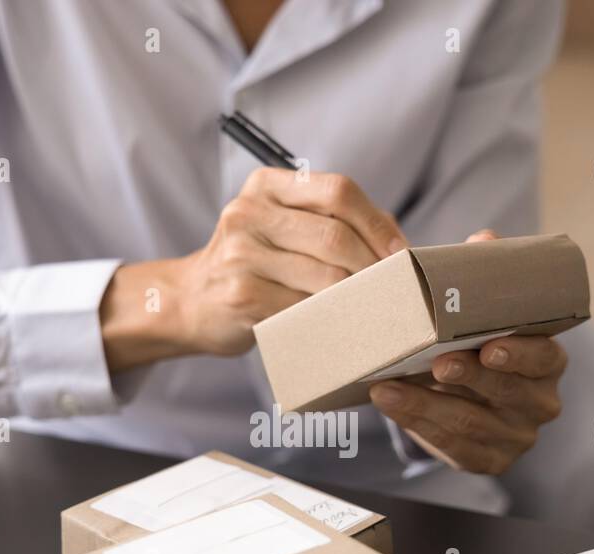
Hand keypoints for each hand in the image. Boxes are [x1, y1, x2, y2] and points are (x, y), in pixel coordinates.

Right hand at [100, 168, 405, 369]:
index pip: (338, 192)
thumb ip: (331, 222)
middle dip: (375, 266)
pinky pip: (305, 309)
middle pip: (334, 235)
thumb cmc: (253, 265)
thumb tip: (397, 240)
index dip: (378, 224)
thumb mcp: (281, 227)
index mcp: (265, 186)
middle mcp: (248, 212)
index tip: (402, 255)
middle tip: (397, 290)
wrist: (190, 301)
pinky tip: (346, 326)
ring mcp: (240, 254)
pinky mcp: (241, 295)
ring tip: (379, 310)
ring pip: (325, 276)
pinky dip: (333, 319)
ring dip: (360, 297)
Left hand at [368, 229, 567, 475]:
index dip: (520, 353)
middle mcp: (540, 402)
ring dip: (426, 403)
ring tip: (388, 384)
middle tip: (436, 362)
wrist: (464, 397)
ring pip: (471, 422)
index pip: (544, 357)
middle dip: (470, 378)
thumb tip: (484, 240)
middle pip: (508, 392)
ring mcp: (515, 436)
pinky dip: (416, 423)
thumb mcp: (484, 314)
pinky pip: (452, 446)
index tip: (489, 346)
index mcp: (548, 361)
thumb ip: (485, 280)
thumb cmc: (477, 345)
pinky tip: (388, 402)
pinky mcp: (486, 459)